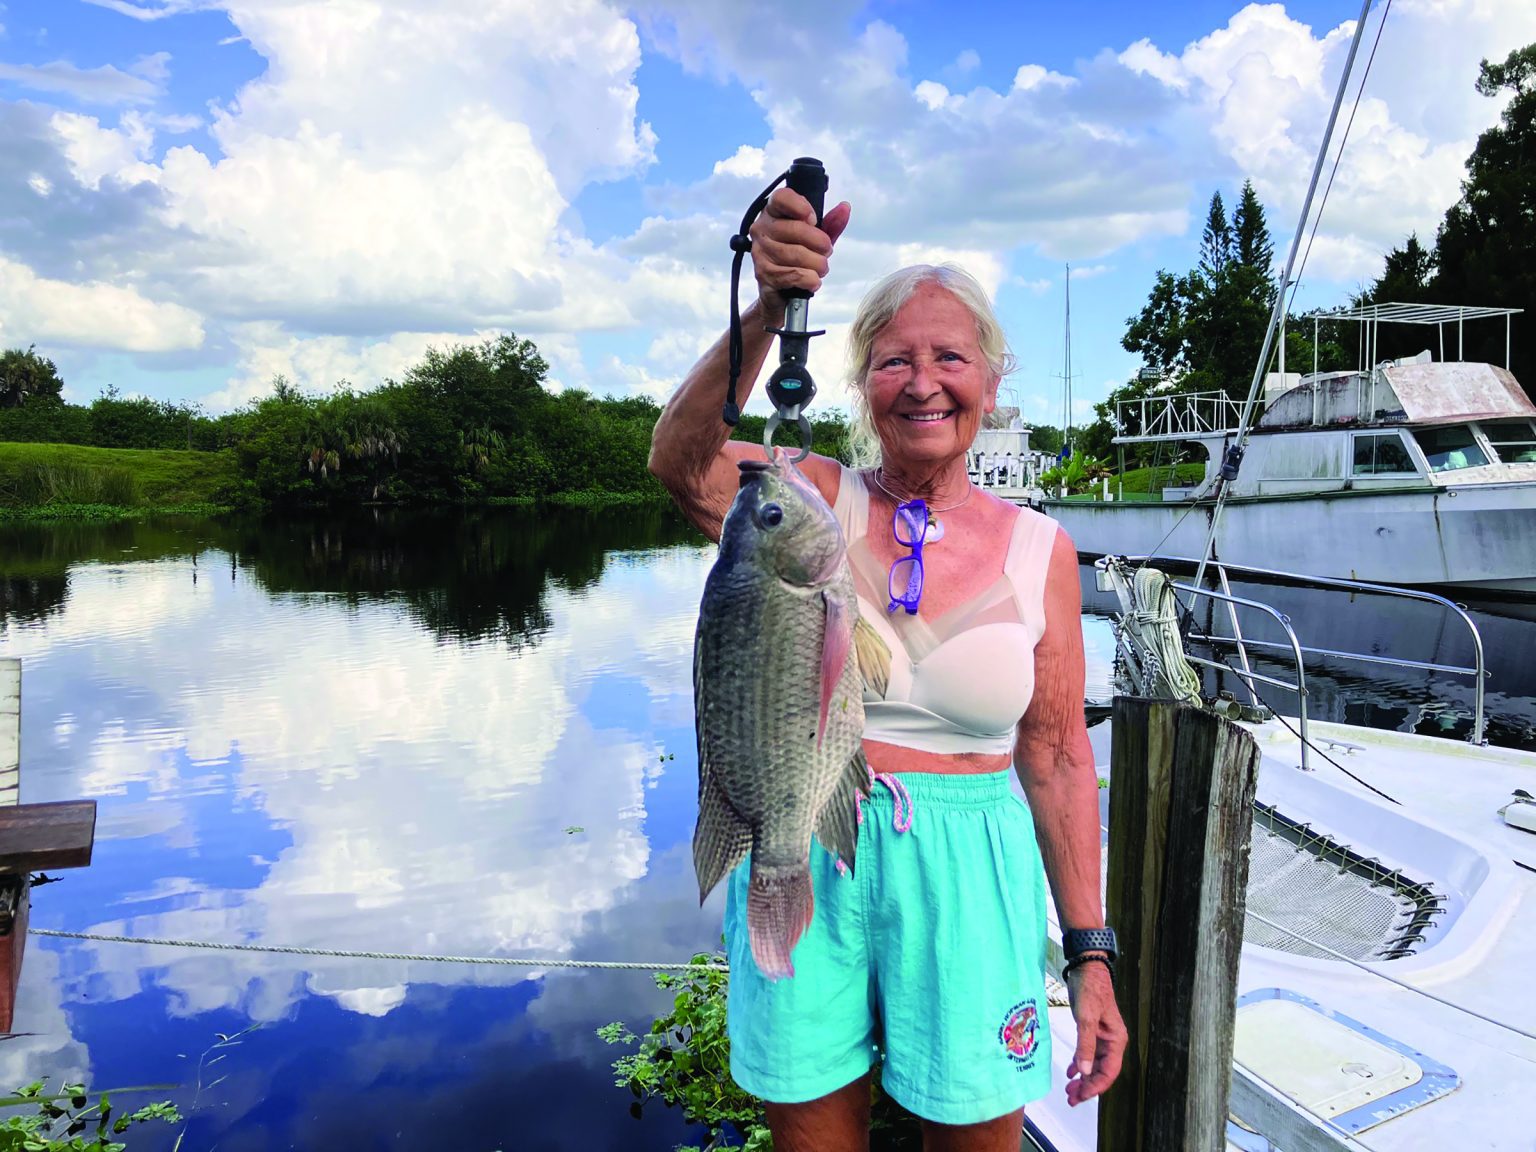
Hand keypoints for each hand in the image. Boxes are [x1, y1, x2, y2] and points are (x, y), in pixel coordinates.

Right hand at [748, 188, 851, 319]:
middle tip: (826, 251)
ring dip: (818, 264)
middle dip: (820, 243)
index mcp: (773, 213)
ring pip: (797, 254)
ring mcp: (760, 251)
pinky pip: (794, 274)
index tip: (814, 220)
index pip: (782, 197)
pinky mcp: (763, 273)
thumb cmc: (798, 259)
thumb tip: (844, 208)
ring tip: (821, 268)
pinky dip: (810, 279)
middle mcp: (762, 229)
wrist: (781, 293)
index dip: (801, 206)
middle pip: (795, 228)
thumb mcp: (816, 239)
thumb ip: (830, 224)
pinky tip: (813, 281)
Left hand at [1063, 960, 1125, 1105]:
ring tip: (1069, 1090)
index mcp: (1116, 1040)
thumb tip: (1085, 1071)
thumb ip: (1085, 1045)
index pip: (1109, 1072)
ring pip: (1094, 1064)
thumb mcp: (1086, 1017)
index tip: (1081, 1096)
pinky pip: (1088, 1053)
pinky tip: (1071, 1072)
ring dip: (1083, 1078)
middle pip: (1101, 1071)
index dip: (1095, 1086)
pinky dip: (1080, 1063)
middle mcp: (1111, 1041)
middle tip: (1071, 1098)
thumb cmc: (1090, 989)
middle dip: (1087, 1087)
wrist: (1087, 967)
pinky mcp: (1092, 1030)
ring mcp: (1102, 1036)